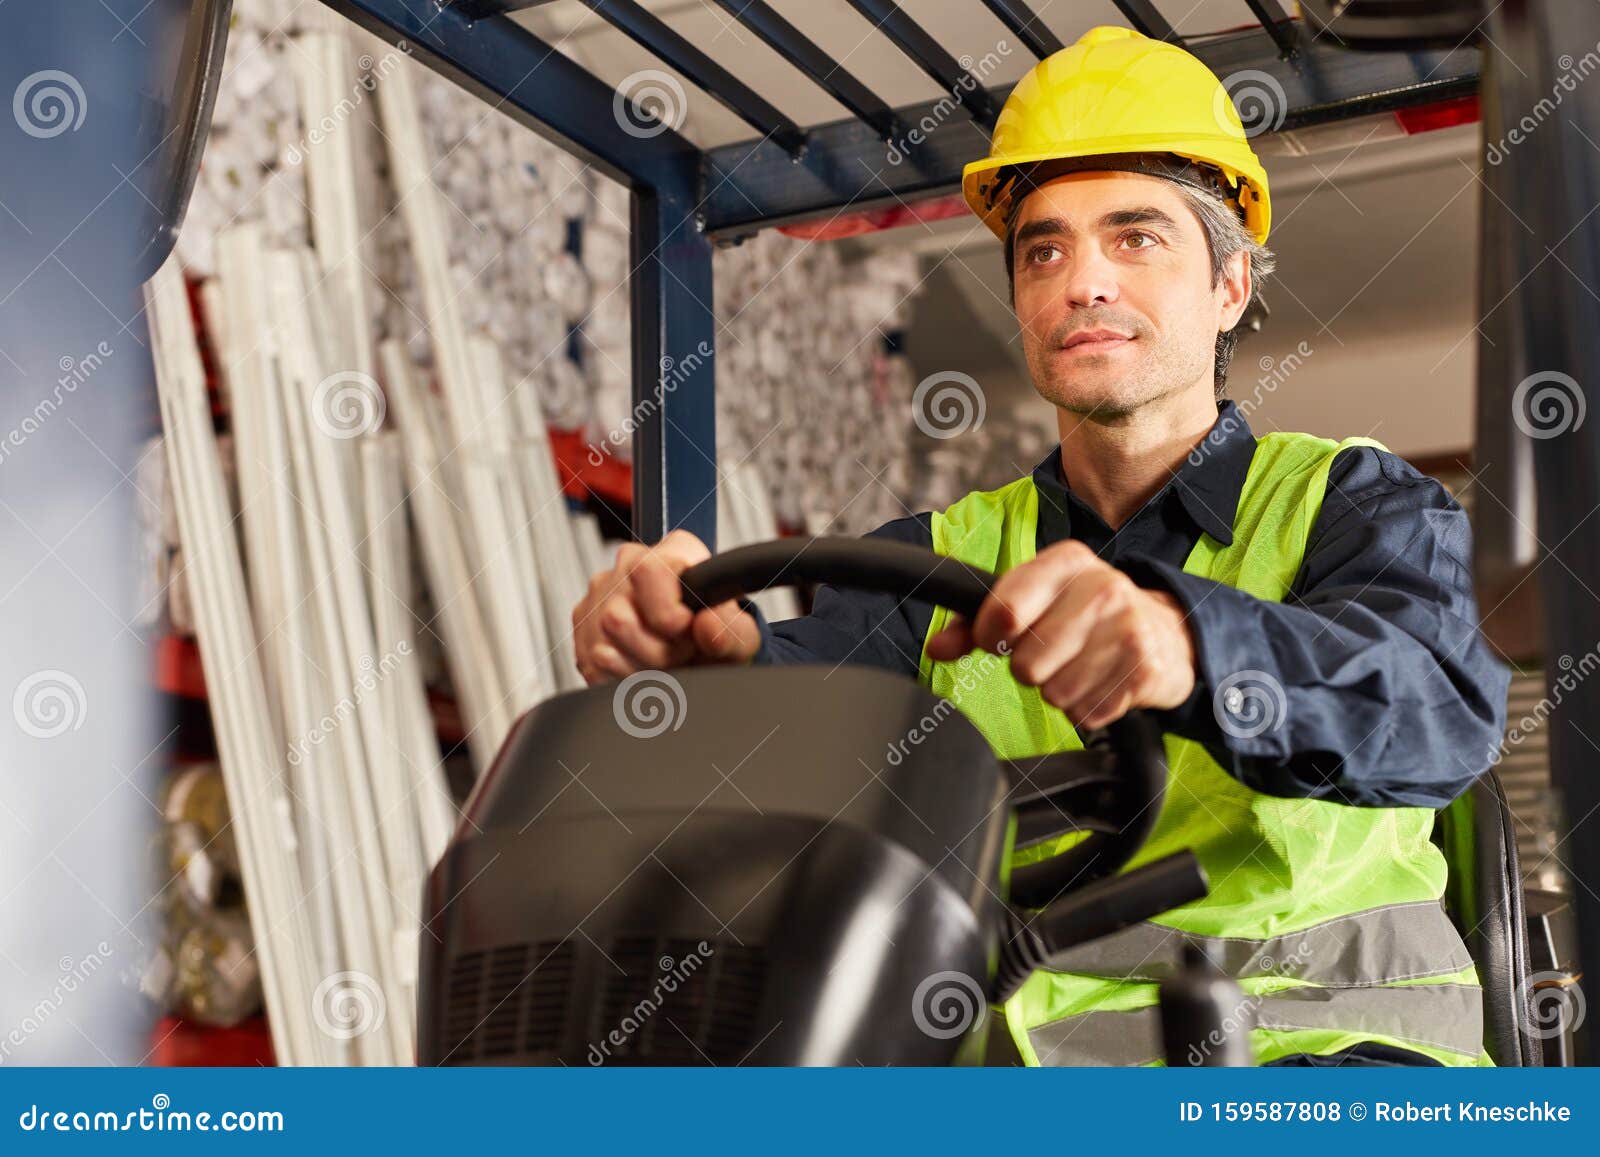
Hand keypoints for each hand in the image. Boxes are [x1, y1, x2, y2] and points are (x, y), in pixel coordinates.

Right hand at [572, 529, 761, 683]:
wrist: (701, 661)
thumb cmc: (717, 638)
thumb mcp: (740, 638)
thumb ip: (731, 630)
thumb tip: (707, 624)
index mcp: (671, 552)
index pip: (647, 571)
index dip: (666, 611)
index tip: (686, 628)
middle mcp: (628, 567)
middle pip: (618, 618)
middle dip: (655, 651)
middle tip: (680, 653)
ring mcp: (600, 599)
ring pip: (603, 648)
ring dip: (639, 669)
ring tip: (664, 663)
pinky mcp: (584, 633)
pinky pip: (593, 668)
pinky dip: (622, 681)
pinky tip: (645, 671)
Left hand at [924, 540, 1196, 729]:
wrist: (1167, 632)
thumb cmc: (1085, 614)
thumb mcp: (1037, 599)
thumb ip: (979, 621)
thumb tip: (936, 648)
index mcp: (1067, 561)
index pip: (1005, 610)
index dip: (988, 636)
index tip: (995, 638)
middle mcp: (1103, 588)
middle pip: (1026, 663)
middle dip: (1029, 668)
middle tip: (1053, 653)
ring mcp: (1128, 630)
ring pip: (1055, 693)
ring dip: (1060, 690)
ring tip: (1081, 666)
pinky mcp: (1144, 672)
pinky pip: (1086, 713)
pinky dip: (1088, 708)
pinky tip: (1103, 681)